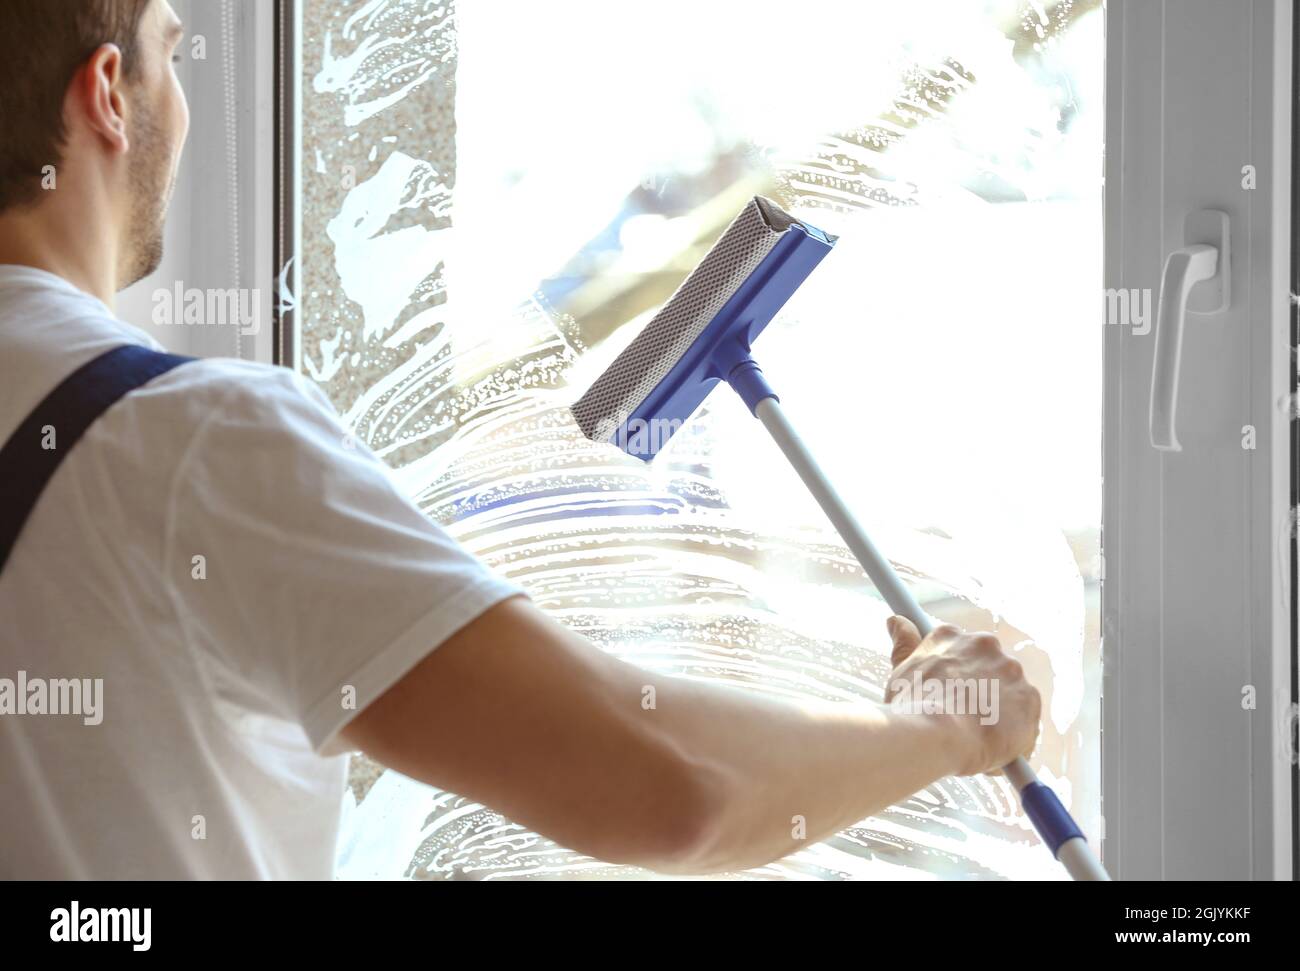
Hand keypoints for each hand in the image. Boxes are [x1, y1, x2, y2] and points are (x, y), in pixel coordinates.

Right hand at [883, 616, 1040, 776]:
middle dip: (980, 692)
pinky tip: (992, 750)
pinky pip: (1025, 721)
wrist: (936, 734)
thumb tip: (896, 621)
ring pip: (1008, 695)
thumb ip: (904, 644)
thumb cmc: (913, 706)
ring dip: (999, 713)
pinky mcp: (1030, 698)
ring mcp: (1010, 670)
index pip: (960, 650)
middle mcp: (985, 645)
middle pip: (988, 669)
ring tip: (975, 739)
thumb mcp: (902, 671)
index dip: (956, 675)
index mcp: (952, 637)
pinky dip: (1014, 737)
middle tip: (961, 719)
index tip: (950, 693)